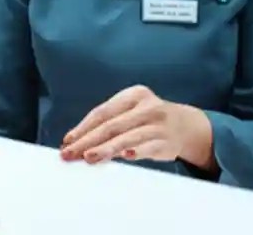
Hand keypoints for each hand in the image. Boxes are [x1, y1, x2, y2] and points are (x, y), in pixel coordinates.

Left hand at [59, 85, 213, 167]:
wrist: (185, 125)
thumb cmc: (147, 119)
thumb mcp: (131, 111)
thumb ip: (108, 122)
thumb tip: (75, 141)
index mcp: (134, 95)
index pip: (103, 112)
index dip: (83, 127)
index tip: (67, 141)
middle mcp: (147, 107)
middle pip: (111, 126)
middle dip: (88, 141)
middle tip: (70, 154)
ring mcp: (158, 125)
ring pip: (128, 137)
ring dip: (106, 149)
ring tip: (89, 158)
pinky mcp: (167, 142)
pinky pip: (149, 147)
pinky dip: (138, 151)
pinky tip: (126, 156)